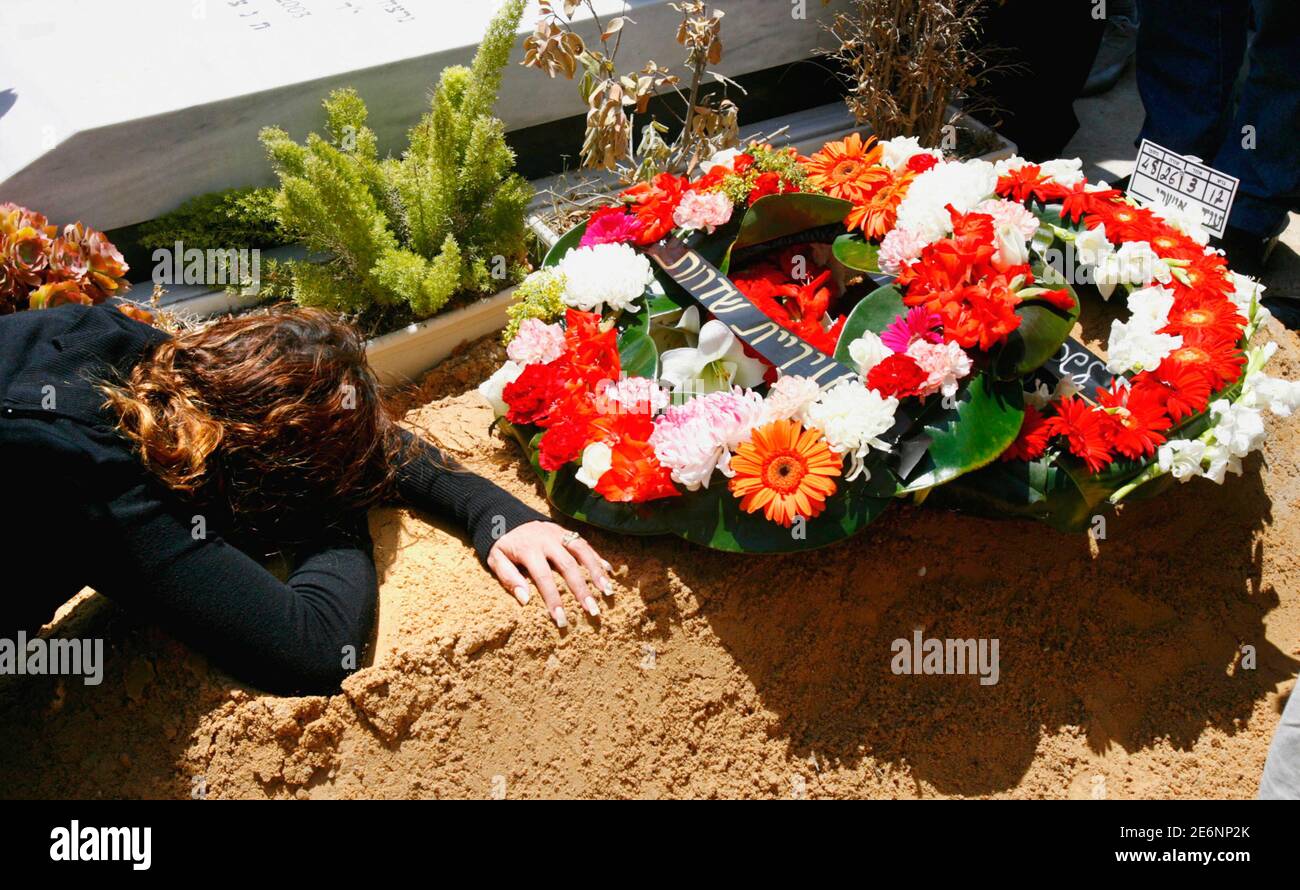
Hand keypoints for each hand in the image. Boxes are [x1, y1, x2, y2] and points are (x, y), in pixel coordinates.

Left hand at [486, 521, 612, 626]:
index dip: (554, 600)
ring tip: (608, 592)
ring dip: (597, 572)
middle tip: (593, 611)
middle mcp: (547, 540)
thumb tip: (525, 600)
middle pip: (569, 566)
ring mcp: (558, 534)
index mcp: (528, 550)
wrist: (504, 513)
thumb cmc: (501, 543)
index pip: (544, 578)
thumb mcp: (496, 559)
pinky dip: (597, 557)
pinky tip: (608, 571)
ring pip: (582, 552)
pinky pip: (584, 543)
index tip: (562, 620)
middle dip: (582, 590)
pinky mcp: (565, 531)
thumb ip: (508, 578)